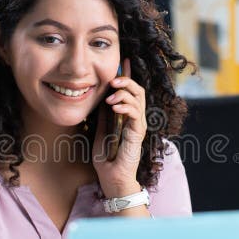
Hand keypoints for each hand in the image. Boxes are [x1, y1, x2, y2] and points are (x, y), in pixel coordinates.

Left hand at [93, 57, 147, 198]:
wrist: (111, 177)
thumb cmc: (107, 157)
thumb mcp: (100, 130)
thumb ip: (103, 115)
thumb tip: (100, 97)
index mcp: (127, 116)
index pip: (131, 91)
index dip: (128, 75)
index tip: (123, 61)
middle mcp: (136, 118)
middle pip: (138, 90)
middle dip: (126, 79)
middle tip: (112, 78)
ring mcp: (138, 125)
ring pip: (139, 98)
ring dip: (124, 92)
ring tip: (110, 95)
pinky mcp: (138, 133)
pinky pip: (136, 113)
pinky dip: (126, 106)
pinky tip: (114, 106)